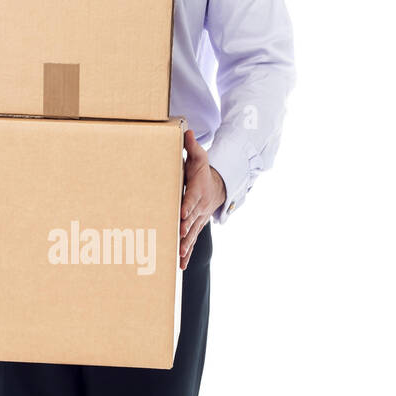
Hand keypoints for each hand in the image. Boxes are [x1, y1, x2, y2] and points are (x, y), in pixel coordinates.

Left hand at [180, 129, 225, 269]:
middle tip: (177, 239)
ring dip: (185, 245)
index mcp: (197, 190)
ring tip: (178, 256)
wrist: (217, 186)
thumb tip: (186, 130)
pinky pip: (192, 241)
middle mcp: (199, 208)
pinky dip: (187, 253)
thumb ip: (192, 146)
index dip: (187, 206)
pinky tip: (180, 265)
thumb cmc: (203, 171)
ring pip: (192, 234)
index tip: (181, 213)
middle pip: (191, 220)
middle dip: (184, 230)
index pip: (192, 198)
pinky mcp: (196, 227)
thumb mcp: (200, 156)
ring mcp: (198, 219)